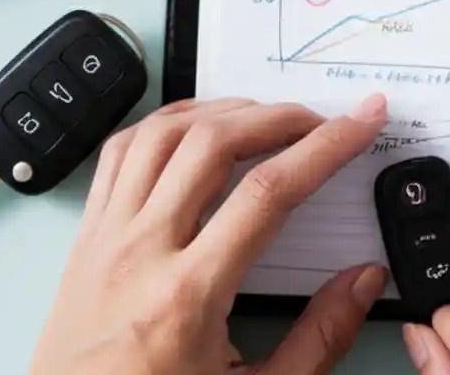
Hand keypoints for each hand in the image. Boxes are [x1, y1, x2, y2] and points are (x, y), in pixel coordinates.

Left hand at [30, 94, 391, 374]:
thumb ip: (319, 338)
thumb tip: (364, 281)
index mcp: (187, 297)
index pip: (269, 192)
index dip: (326, 146)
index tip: (361, 121)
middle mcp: (140, 253)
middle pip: (214, 143)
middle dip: (280, 117)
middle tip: (322, 120)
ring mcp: (105, 239)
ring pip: (162, 134)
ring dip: (222, 110)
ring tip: (266, 117)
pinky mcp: (85, 238)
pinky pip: (120, 153)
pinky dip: (164, 122)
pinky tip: (196, 127)